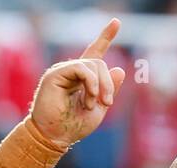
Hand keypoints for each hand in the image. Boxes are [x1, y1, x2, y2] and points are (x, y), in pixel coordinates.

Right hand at [29, 18, 126, 147]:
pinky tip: (88, 99)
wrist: (55, 137)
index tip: (117, 22)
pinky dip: (90, 83)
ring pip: (92, 65)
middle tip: (107, 103)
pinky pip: (81, 69)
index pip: (95, 52)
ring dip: (99, 86)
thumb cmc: (74, 126)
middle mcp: (73, 71)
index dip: (106, 36)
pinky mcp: (56, 73)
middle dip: (108, 83)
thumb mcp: (99, 108)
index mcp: (83, 78)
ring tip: (92, 105)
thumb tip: (121, 69)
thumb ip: (109, 90)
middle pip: (99, 63)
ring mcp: (64, 70)